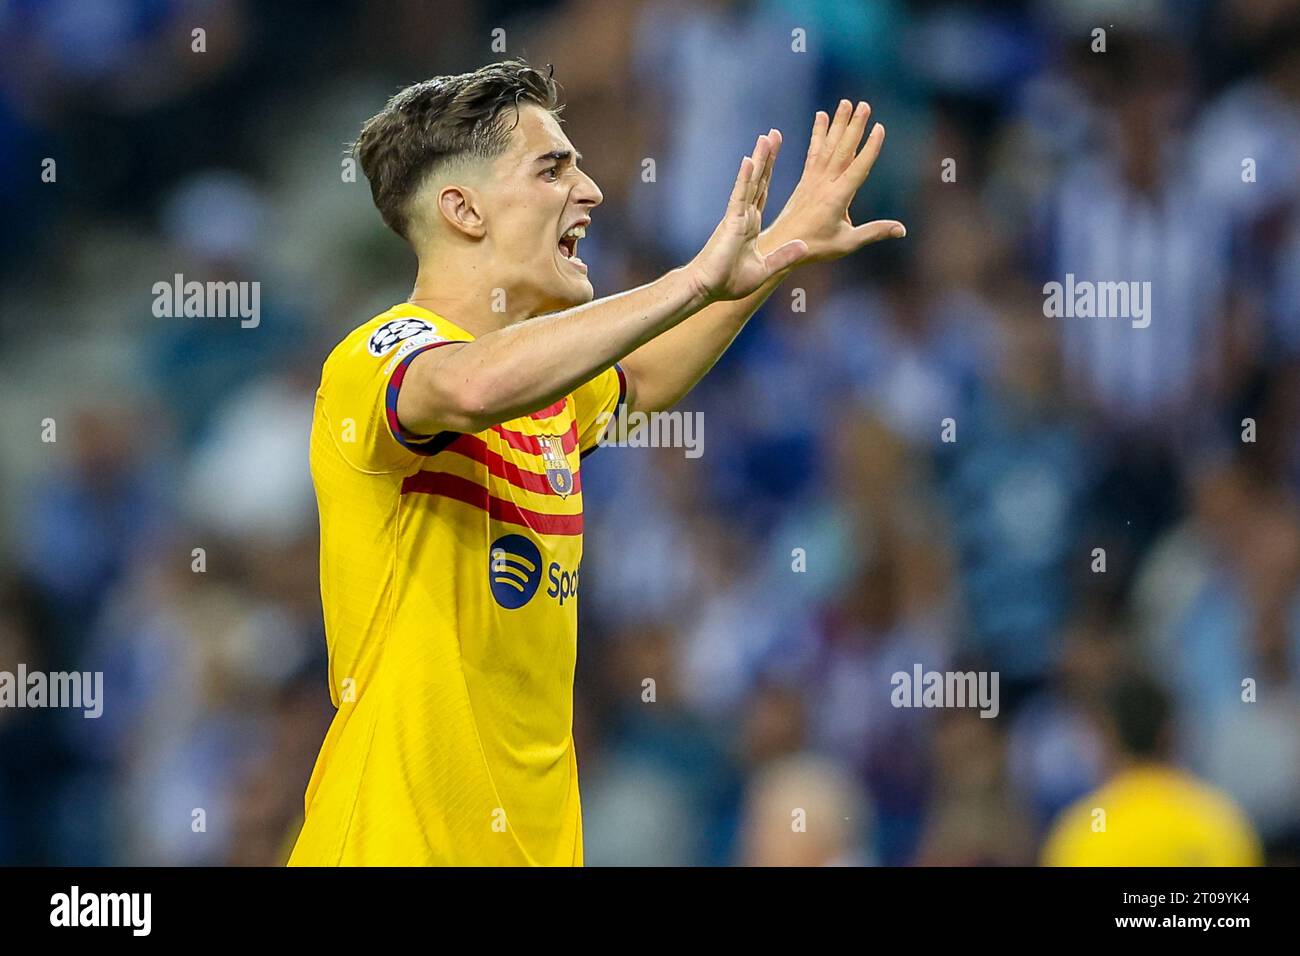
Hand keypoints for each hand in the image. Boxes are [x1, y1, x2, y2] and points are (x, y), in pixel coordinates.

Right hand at [687, 133, 807, 302]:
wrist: (705, 289)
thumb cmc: (728, 283)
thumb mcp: (765, 269)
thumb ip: (783, 256)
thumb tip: (804, 245)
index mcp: (750, 225)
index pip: (762, 191)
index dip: (769, 171)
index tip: (774, 153)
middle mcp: (744, 216)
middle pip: (758, 180)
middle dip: (766, 157)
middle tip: (773, 133)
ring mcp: (737, 216)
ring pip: (750, 182)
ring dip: (758, 159)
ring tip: (766, 136)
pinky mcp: (731, 222)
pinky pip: (739, 196)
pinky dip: (744, 179)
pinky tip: (749, 161)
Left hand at [761, 100, 904, 263]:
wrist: (780, 246)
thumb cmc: (815, 247)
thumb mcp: (847, 242)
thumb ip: (874, 232)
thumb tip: (902, 230)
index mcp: (837, 198)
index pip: (858, 167)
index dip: (870, 148)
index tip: (879, 128)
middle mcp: (824, 184)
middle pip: (843, 150)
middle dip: (854, 126)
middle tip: (864, 104)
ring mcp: (813, 180)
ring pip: (828, 146)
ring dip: (838, 124)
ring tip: (846, 103)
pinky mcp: (805, 180)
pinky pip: (813, 152)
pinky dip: (818, 134)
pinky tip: (821, 117)